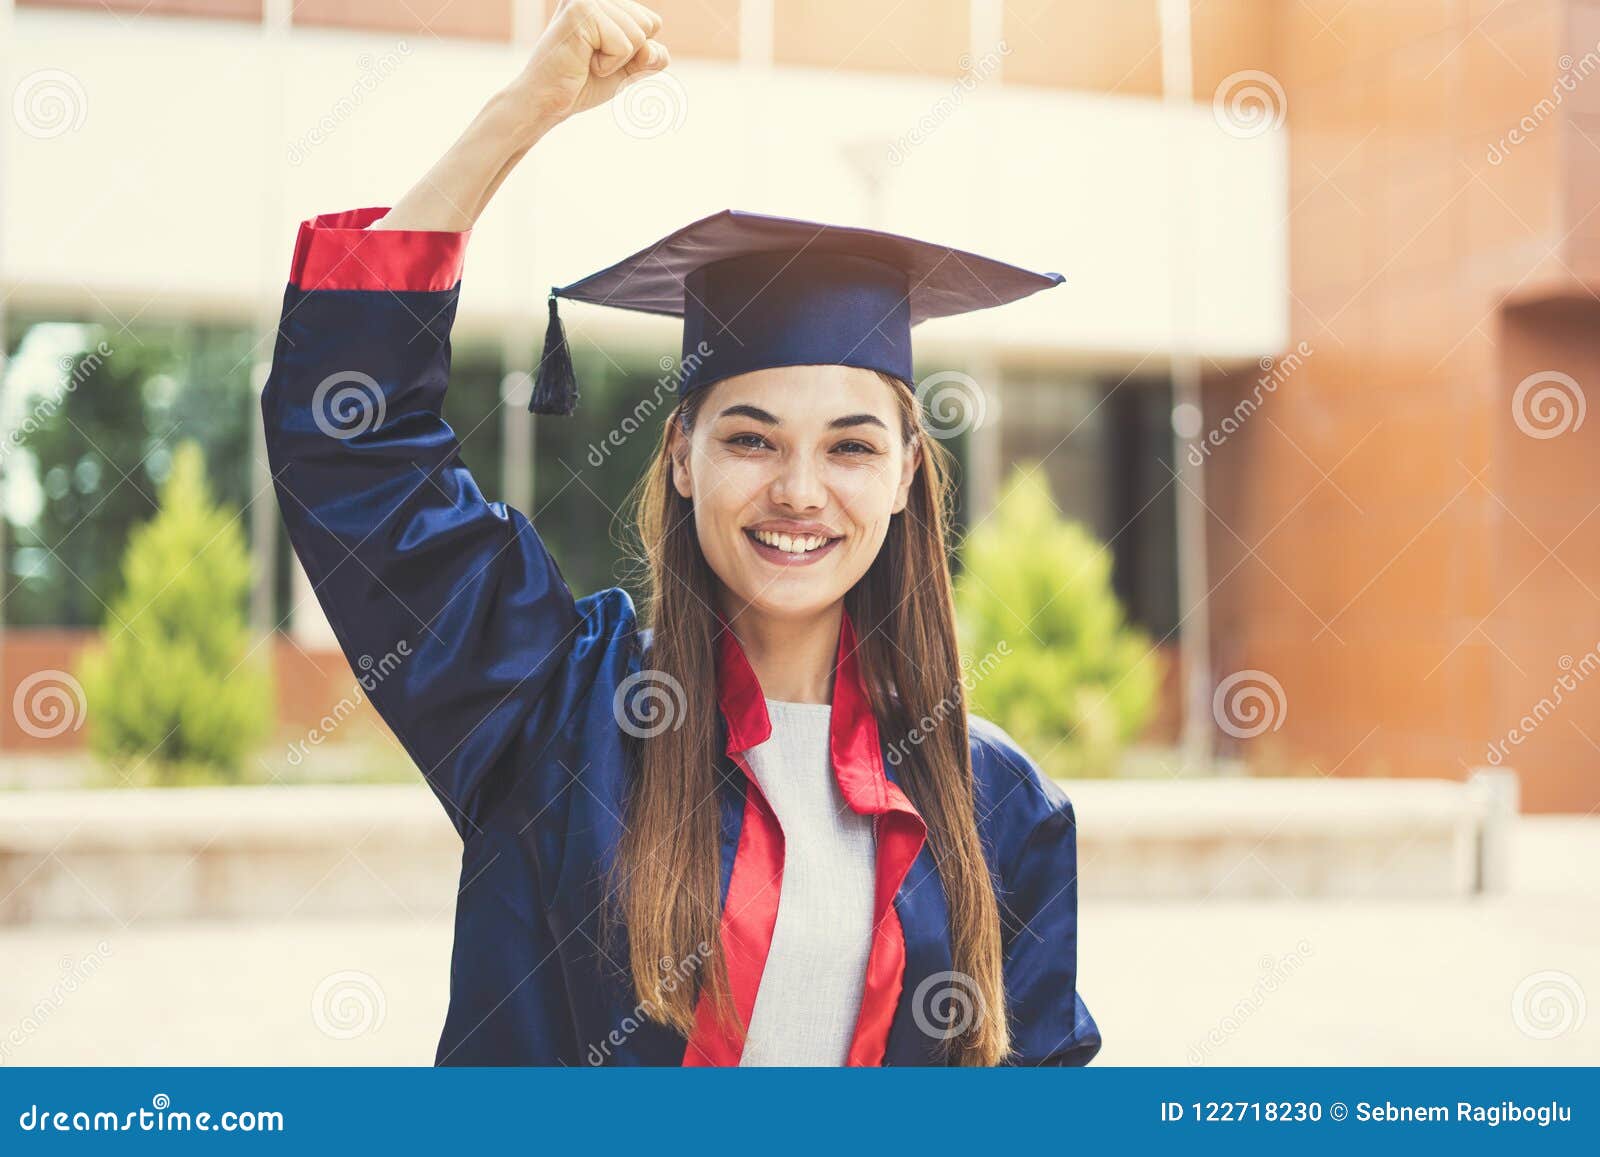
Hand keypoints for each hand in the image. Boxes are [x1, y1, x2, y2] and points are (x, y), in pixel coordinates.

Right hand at [511, 0, 669, 127]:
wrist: (549, 102)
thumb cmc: (584, 84)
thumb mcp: (629, 69)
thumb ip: (652, 57)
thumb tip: (651, 49)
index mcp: (606, 2)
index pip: (652, 22)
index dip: (637, 51)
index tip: (604, 56)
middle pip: (649, 24)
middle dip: (627, 54)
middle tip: (592, 60)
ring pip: (639, 35)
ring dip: (616, 60)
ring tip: (586, 60)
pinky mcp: (582, 10)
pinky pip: (624, 45)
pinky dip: (608, 65)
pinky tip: (582, 61)